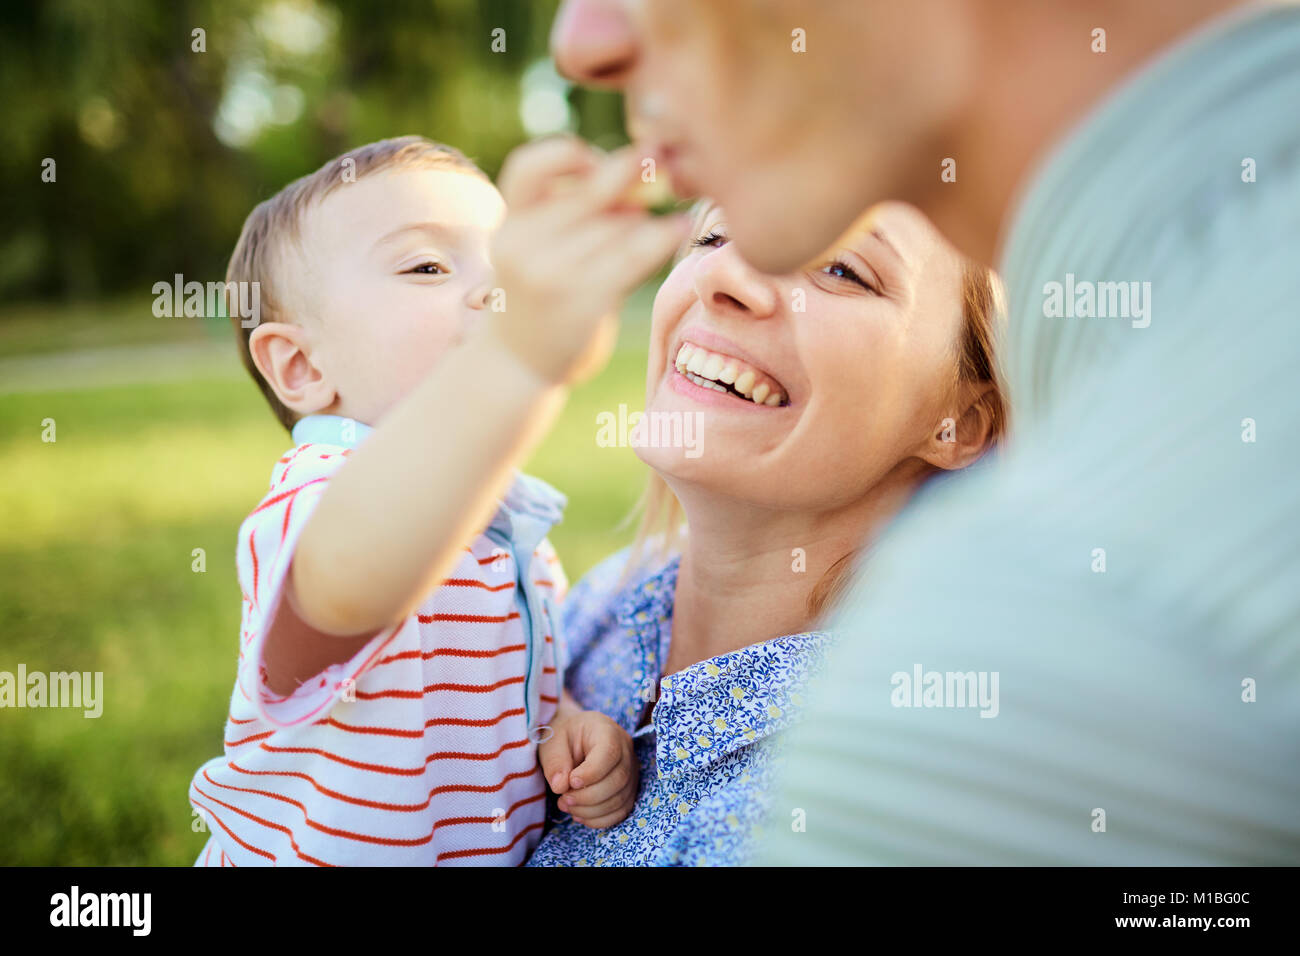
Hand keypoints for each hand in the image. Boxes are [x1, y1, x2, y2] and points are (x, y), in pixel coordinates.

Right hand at [489, 135, 689, 385]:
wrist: (520, 362)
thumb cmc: (540, 290)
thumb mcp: (534, 242)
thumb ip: (571, 206)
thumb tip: (640, 166)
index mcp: (509, 221)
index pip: (531, 166)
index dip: (569, 155)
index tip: (597, 160)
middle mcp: (523, 245)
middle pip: (591, 193)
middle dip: (631, 172)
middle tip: (661, 157)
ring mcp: (552, 275)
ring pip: (618, 224)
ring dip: (647, 217)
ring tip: (660, 222)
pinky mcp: (584, 302)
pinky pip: (634, 256)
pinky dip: (663, 237)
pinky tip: (679, 228)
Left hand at [539, 708, 638, 828]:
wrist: (574, 737)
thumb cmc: (564, 736)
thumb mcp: (551, 742)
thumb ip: (555, 761)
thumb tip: (561, 787)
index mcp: (606, 730)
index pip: (610, 753)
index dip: (592, 773)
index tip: (571, 782)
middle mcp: (625, 749)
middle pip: (618, 779)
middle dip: (588, 797)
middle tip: (563, 799)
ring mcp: (631, 770)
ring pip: (620, 799)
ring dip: (591, 810)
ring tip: (566, 805)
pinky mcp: (629, 789)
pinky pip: (621, 811)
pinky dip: (600, 819)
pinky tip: (579, 815)